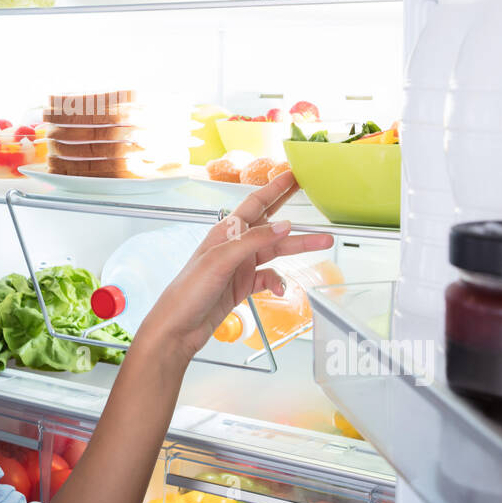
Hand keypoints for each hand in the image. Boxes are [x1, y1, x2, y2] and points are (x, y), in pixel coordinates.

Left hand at [136, 170, 334, 363]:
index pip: (256, 203)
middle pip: (271, 224)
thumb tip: (285, 224)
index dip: (275, 188)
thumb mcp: (221, 260)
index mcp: (226, 231)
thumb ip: (254, 241)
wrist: (178, 327)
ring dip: (298, 247)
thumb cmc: (189, 291)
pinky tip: (281, 289)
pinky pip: (268, 278)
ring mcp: (239, 265)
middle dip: (294, 210)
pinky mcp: (242, 285)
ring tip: (323, 243)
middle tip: (313, 196)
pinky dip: (278, 282)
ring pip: (275, 251)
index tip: (293, 175)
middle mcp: (234, 245)